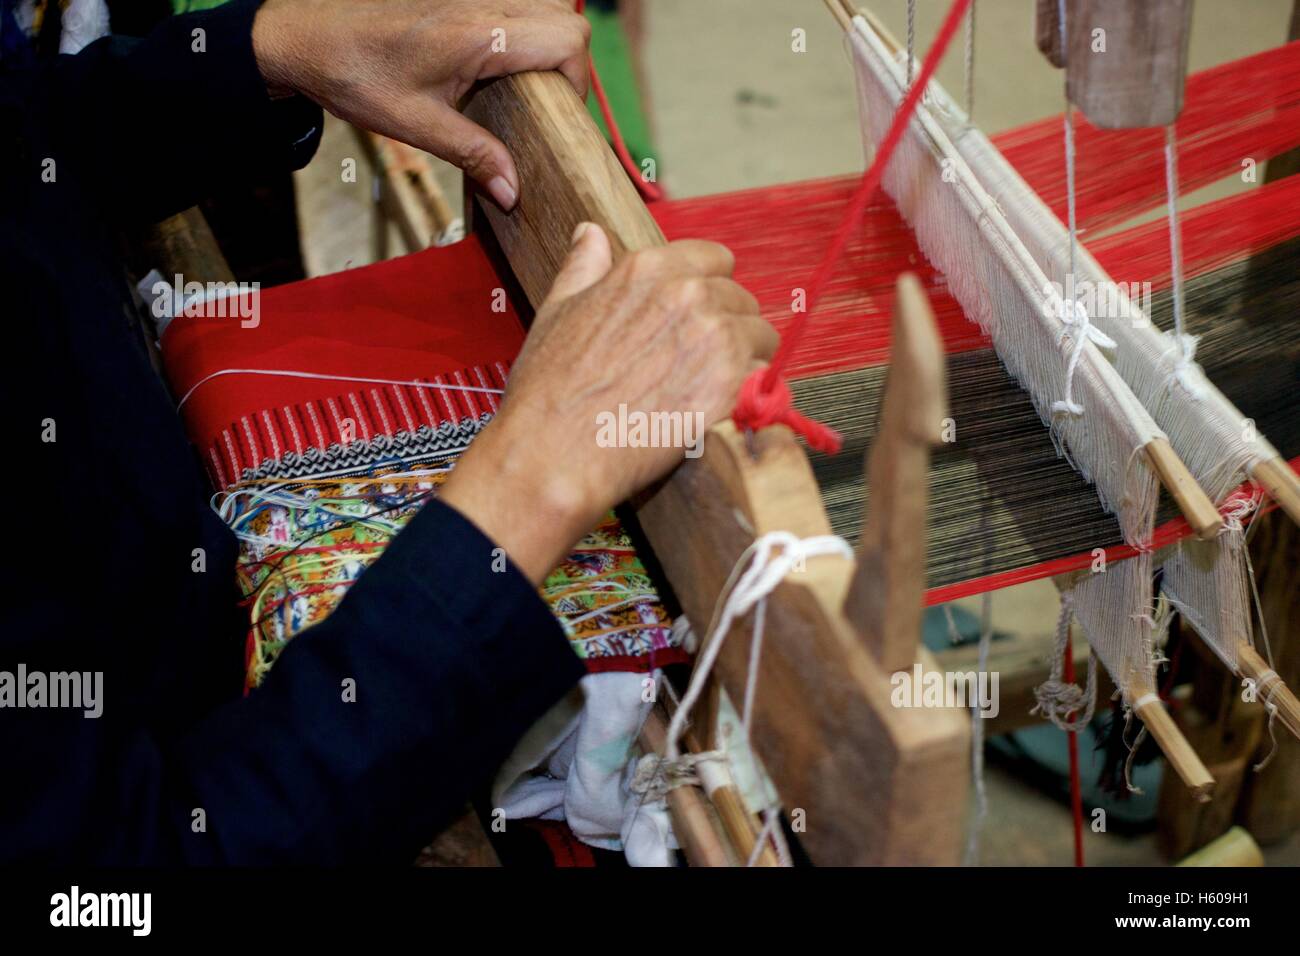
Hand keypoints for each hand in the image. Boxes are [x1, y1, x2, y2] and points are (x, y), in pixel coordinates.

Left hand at [252, 0, 589, 209]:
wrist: (308, 36)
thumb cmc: (355, 74)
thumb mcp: (417, 125)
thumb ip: (475, 155)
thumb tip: (514, 192)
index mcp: (479, 33)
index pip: (567, 43)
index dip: (576, 83)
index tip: (555, 116)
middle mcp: (484, 2)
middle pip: (568, 21)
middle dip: (569, 64)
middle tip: (541, 103)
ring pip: (549, 6)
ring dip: (548, 44)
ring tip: (519, 83)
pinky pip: (518, 3)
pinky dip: (524, 30)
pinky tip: (497, 62)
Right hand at [440, 224, 777, 582]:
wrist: (554, 453)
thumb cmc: (549, 391)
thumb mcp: (557, 311)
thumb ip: (583, 267)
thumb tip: (592, 235)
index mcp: (647, 269)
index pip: (714, 259)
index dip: (708, 289)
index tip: (697, 317)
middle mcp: (688, 294)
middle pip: (742, 299)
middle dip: (727, 326)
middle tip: (700, 363)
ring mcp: (715, 338)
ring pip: (761, 338)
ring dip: (745, 361)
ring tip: (711, 390)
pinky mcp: (732, 385)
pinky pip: (766, 380)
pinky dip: (752, 395)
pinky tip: (720, 411)